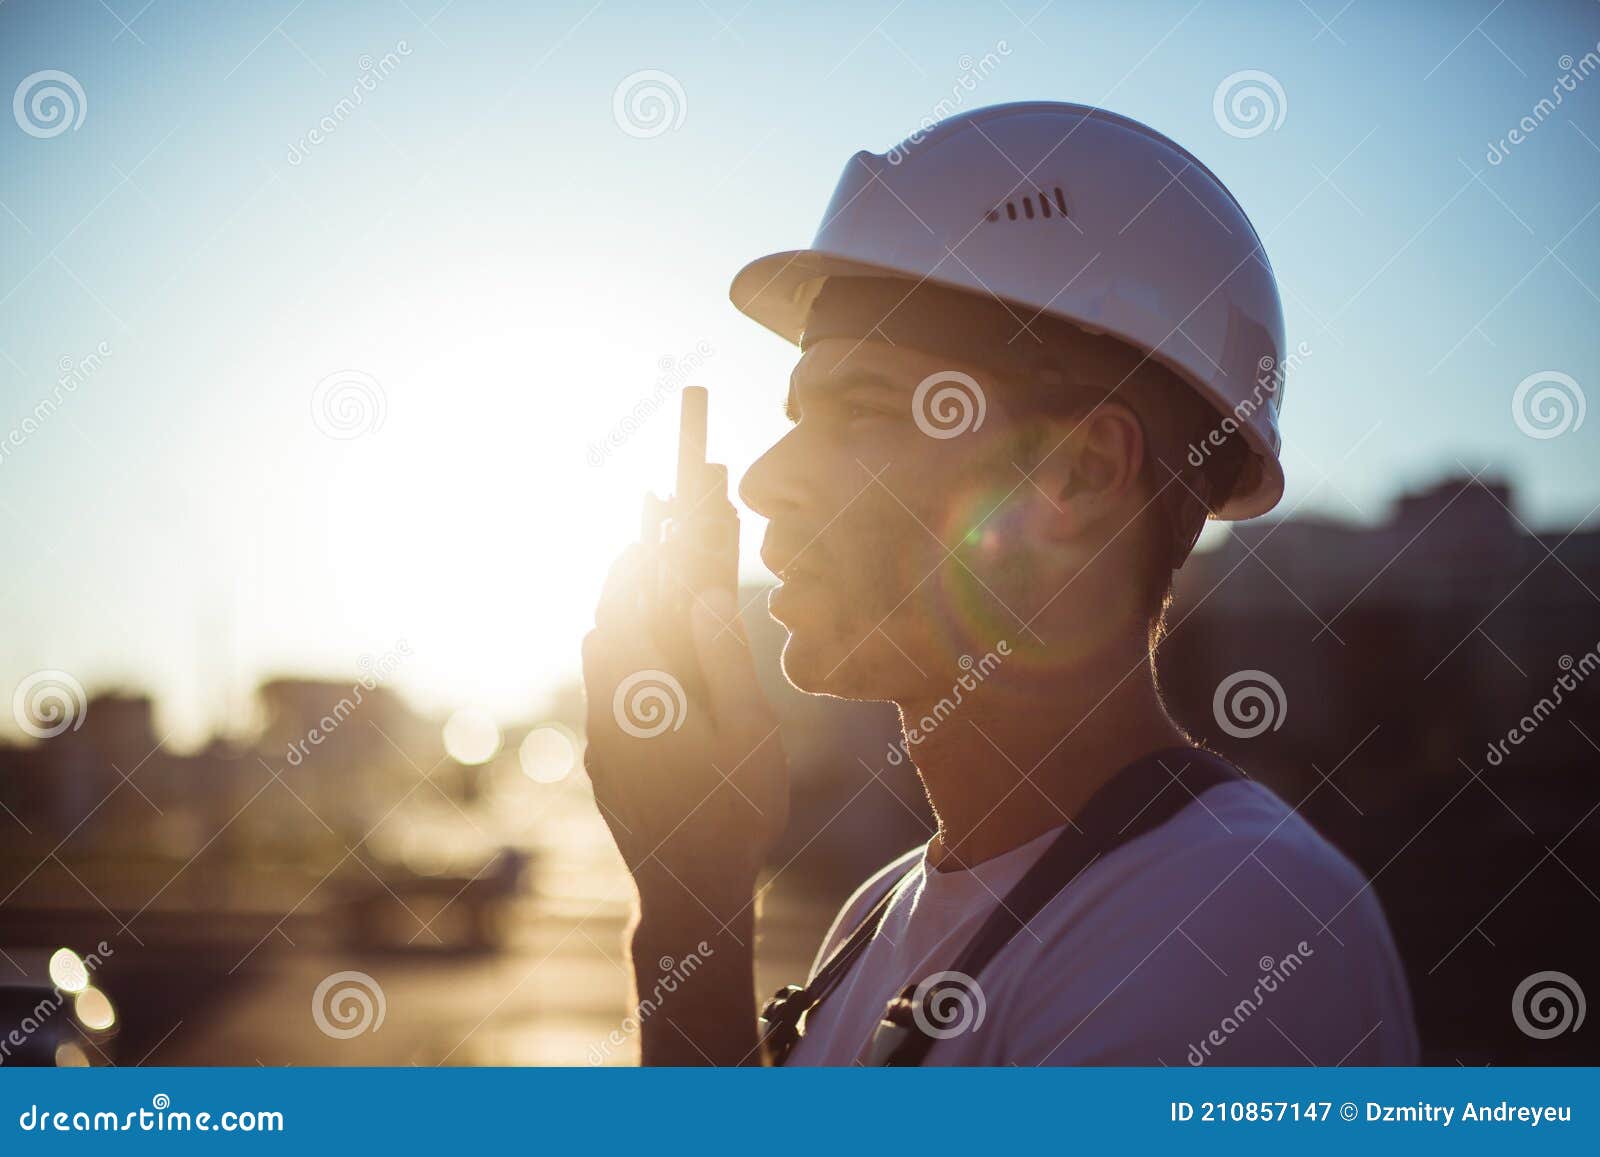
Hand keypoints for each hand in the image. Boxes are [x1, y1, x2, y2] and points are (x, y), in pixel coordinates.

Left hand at [581, 543, 788, 915]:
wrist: (688, 893)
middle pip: (603, 629)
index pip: (627, 607)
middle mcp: (607, 714)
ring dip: (617, 624)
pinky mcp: (604, 767)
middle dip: (621, 586)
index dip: (636, 565)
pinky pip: (604, 697)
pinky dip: (620, 664)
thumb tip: (703, 595)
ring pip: (598, 665)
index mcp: (641, 695)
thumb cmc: (733, 811)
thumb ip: (723, 659)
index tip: (646, 531)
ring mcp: (600, 744)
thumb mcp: (748, 731)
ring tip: (641, 598)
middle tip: (639, 552)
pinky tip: (645, 669)